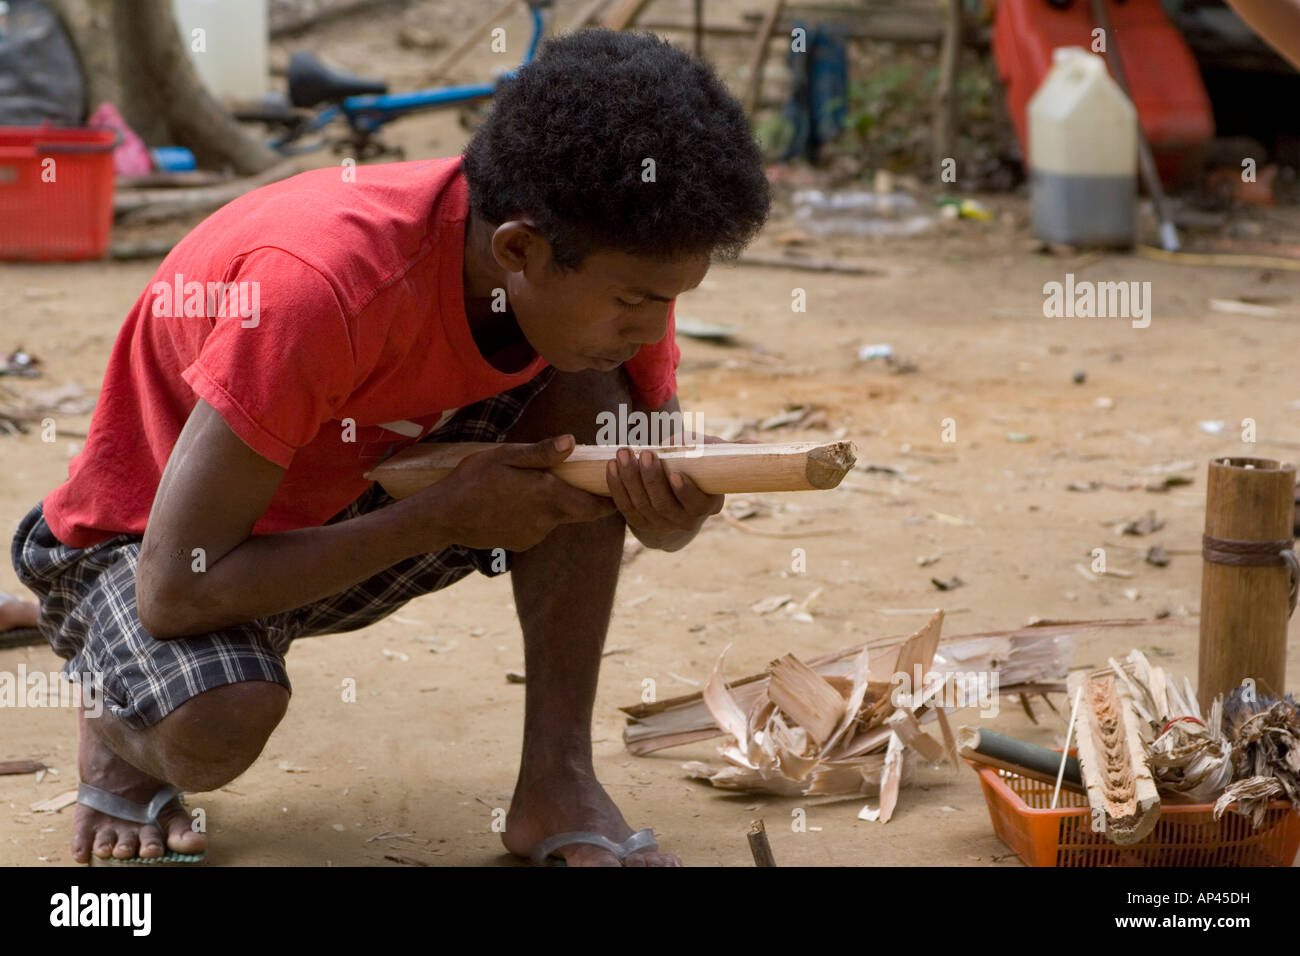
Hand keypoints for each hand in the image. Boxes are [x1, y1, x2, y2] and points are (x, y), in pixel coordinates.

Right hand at [409, 436, 614, 551]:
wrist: (444, 516)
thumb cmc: (473, 480)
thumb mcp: (506, 456)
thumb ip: (541, 452)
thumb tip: (572, 442)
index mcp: (549, 496)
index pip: (595, 507)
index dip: (609, 501)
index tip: (615, 490)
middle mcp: (547, 521)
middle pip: (578, 512)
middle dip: (582, 498)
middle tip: (578, 480)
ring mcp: (534, 536)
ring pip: (555, 518)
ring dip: (552, 504)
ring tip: (530, 486)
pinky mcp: (521, 544)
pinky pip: (537, 527)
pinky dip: (534, 515)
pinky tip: (513, 504)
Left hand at [605, 447, 723, 551]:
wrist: (675, 489)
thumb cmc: (696, 464)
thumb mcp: (711, 456)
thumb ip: (729, 449)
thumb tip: (756, 445)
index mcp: (707, 505)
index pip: (697, 504)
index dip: (686, 492)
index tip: (676, 473)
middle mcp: (685, 521)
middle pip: (664, 505)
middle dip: (651, 479)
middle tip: (645, 454)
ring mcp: (661, 525)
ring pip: (642, 506)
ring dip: (630, 479)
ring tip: (624, 454)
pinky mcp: (640, 524)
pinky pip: (625, 508)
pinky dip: (617, 487)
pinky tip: (612, 466)